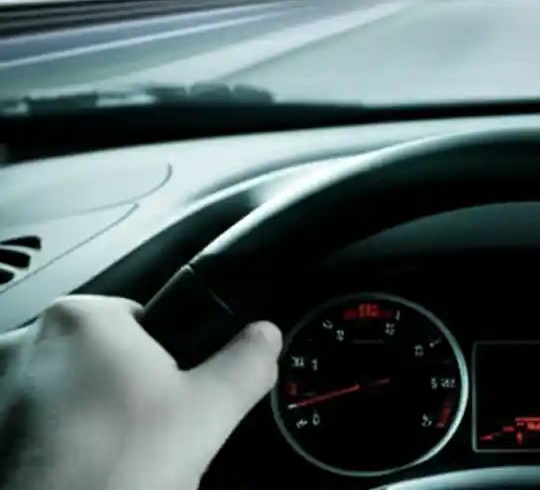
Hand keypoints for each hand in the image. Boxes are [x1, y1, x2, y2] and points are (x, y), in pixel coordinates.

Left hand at [0, 296, 280, 489]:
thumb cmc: (119, 468)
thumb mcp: (212, 408)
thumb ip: (247, 361)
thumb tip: (265, 338)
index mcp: (81, 317)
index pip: (142, 319)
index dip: (169, 360)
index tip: (172, 397)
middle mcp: (26, 344)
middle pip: (100, 356)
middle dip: (125, 389)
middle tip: (148, 433)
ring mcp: (0, 390)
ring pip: (67, 393)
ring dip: (89, 416)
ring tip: (115, 457)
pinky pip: (37, 426)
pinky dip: (59, 443)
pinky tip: (85, 471)